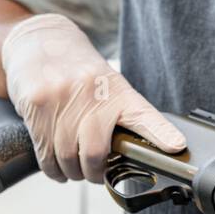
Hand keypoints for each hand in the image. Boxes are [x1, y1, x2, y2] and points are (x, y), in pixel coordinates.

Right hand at [1, 13, 185, 183]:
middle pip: (95, 154)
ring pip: (69, 159)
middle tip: (94, 173)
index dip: (161, 133)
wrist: (40, 40)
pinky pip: (46, 155)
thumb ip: (120, 117)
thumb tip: (135, 154)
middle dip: (94, 173)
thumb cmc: (78, 71)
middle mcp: (91, 93)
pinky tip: (58, 167)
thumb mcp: (106, 85)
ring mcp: (62, 99)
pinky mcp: (38, 106)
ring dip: (72, 172)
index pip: (143, 115)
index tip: (176, 148)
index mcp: (116, 90)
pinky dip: (54, 170)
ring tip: (74, 168)